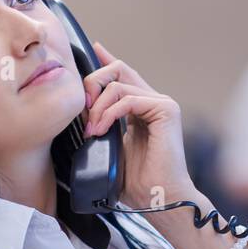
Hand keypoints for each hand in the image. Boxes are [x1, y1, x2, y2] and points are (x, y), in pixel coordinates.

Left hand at [82, 41, 195, 208]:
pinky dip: (109, 113)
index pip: (122, 75)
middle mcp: (153, 102)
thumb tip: (81, 111)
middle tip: (82, 109)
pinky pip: (128, 98)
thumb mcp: (109, 146)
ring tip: (92, 130)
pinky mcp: (166, 110)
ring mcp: (162, 104)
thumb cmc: (136, 182)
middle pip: (118, 70)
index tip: (91, 48)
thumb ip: (101, 124)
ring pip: (118, 84)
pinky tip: (102, 129)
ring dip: (96, 106)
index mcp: (141, 109)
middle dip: (92, 82)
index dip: (105, 59)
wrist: (158, 199)